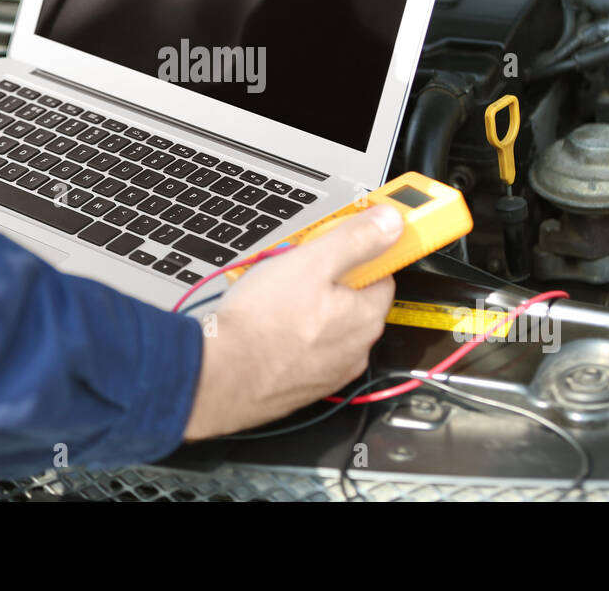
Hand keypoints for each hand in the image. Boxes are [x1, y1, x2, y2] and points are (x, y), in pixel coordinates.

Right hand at [183, 204, 402, 439]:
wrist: (219, 375)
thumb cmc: (261, 322)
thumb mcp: (311, 261)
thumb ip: (356, 239)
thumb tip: (389, 222)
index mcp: (366, 317)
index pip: (381, 273)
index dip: (356, 254)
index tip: (334, 246)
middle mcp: (356, 350)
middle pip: (353, 300)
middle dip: (327, 282)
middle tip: (294, 269)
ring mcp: (330, 372)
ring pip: (328, 327)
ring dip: (308, 310)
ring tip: (273, 298)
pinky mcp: (304, 387)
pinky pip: (306, 351)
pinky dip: (293, 338)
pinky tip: (267, 326)